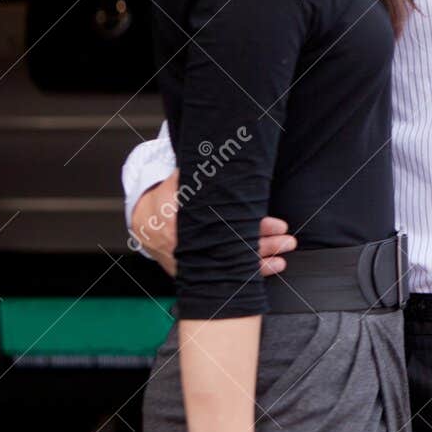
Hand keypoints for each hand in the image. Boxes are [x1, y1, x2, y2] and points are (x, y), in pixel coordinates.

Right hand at [130, 170, 295, 279]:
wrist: (144, 223)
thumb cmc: (167, 198)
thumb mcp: (179, 181)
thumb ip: (199, 173)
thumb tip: (220, 156)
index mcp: (186, 222)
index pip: (229, 226)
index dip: (255, 226)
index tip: (276, 225)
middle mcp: (190, 245)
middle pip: (234, 247)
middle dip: (264, 245)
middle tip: (287, 240)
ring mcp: (193, 262)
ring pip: (232, 264)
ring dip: (262, 260)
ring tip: (284, 254)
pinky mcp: (195, 272)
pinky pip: (226, 275)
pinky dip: (250, 272)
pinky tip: (272, 266)